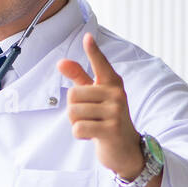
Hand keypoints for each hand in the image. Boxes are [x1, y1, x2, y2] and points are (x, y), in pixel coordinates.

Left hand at [56, 33, 143, 179]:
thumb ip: (79, 79)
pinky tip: (92, 136)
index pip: (101, 64)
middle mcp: (116, 94)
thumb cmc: (107, 119)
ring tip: (92, 126)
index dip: (93, 51)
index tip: (87, 37)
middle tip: (90, 117)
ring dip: (76, 123)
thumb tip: (61, 62)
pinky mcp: (110, 130)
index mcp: (112, 84)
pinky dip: (79, 134)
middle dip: (74, 109)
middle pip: (73, 94)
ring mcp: (115, 112)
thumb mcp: (95, 98)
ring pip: (73, 112)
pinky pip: (78, 128)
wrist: (126, 149)